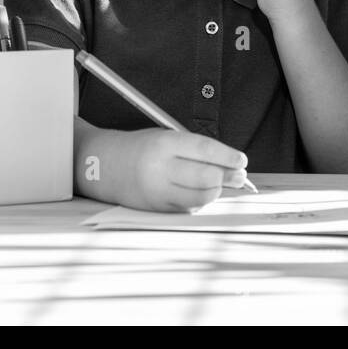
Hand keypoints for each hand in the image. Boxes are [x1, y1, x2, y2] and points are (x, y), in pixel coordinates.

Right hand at [117, 128, 249, 212]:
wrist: (105, 166)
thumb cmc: (144, 149)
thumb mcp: (168, 139)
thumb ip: (198, 152)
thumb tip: (234, 167)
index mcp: (164, 144)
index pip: (204, 150)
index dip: (228, 157)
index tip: (242, 161)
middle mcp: (159, 168)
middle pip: (207, 177)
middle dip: (229, 177)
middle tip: (239, 175)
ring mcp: (157, 191)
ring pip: (202, 196)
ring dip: (216, 190)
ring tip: (218, 183)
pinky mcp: (157, 209)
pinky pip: (190, 208)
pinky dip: (200, 201)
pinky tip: (199, 192)